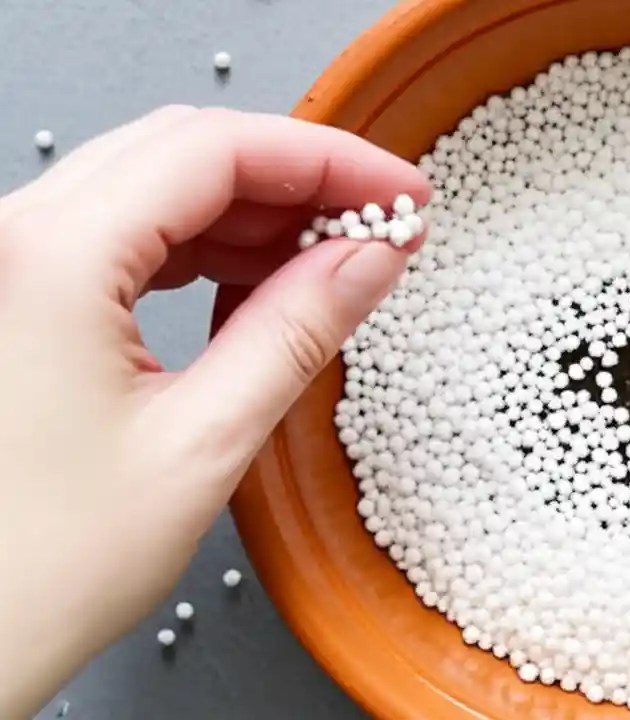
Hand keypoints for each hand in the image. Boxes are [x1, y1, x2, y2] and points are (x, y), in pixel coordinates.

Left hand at [0, 106, 426, 715]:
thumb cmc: (38, 567)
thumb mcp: (203, 443)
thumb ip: (296, 332)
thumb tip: (369, 257)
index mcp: (49, 259)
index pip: (216, 152)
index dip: (328, 161)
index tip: (399, 192)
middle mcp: (15, 241)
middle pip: (184, 153)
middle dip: (297, 180)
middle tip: (381, 221)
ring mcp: (11, 265)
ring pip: (156, 188)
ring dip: (255, 214)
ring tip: (335, 261)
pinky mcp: (20, 298)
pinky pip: (127, 237)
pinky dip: (205, 247)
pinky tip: (262, 284)